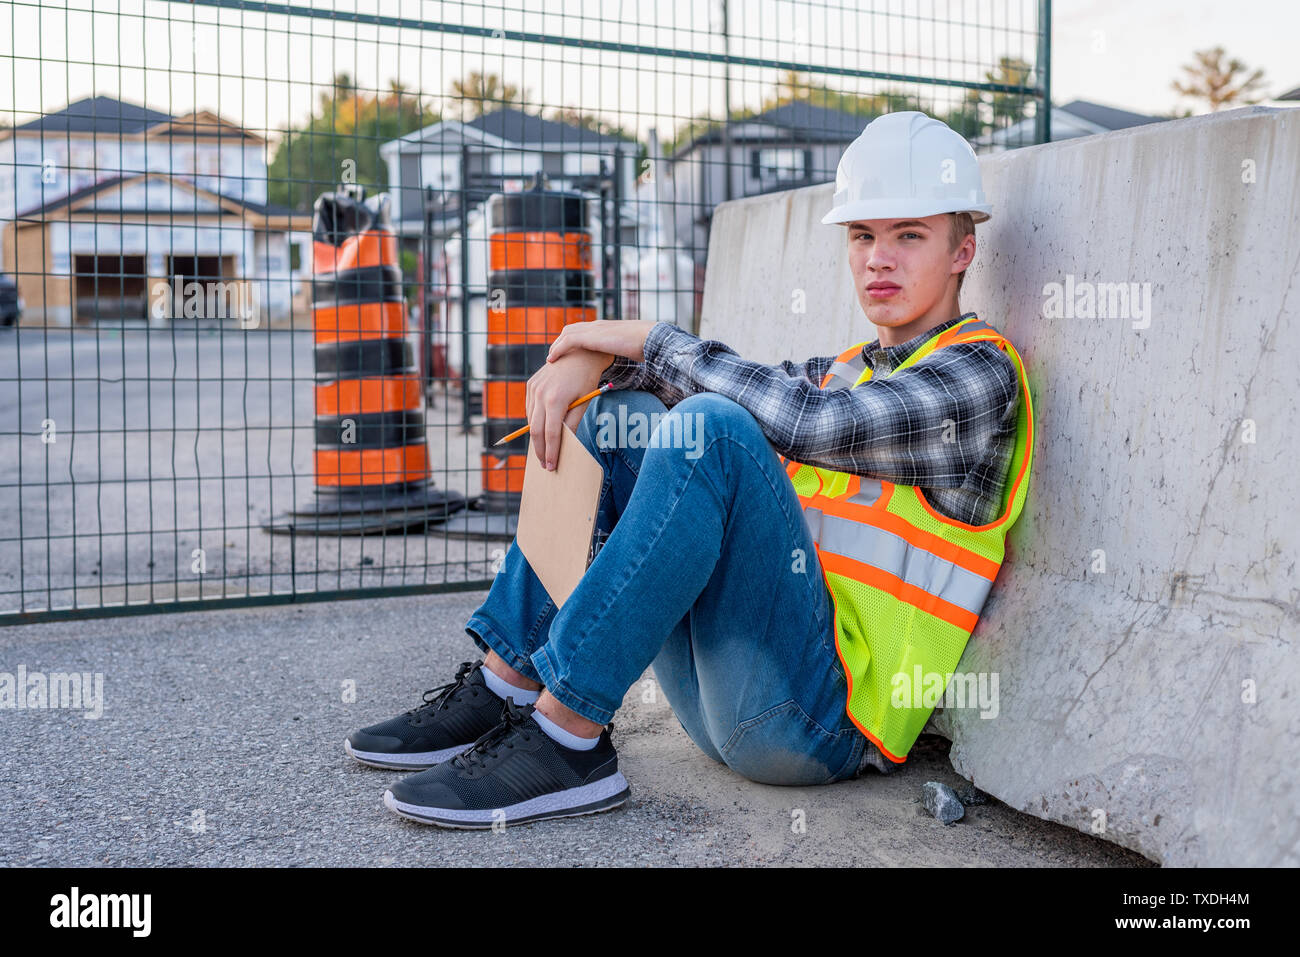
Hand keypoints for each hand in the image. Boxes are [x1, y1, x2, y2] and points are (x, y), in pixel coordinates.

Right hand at [525, 348, 615, 470]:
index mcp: (556, 400)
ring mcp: (533, 388)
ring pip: (530, 421)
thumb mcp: (583, 403)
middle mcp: (540, 394)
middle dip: (540, 450)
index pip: (551, 434)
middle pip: (536, 430)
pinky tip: (541, 430)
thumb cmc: (586, 379)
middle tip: (544, 464)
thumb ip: (572, 424)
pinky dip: (534, 422)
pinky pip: (529, 409)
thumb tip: (565, 444)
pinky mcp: (531, 385)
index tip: (551, 466)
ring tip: (543, 451)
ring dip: (536, 437)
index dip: (551, 452)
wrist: (579, 353)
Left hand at [546, 319, 656, 364]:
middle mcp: (597, 326)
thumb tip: (626, 362)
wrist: (649, 338)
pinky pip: (568, 341)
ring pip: (566, 334)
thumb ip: (621, 352)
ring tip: (551, 360)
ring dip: (556, 346)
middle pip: (570, 330)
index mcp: (604, 328)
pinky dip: (558, 349)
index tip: (566, 355)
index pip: (582, 330)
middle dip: (560, 343)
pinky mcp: (591, 336)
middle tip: (554, 358)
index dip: (571, 341)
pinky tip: (552, 360)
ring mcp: (594, 329)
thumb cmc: (644, 346)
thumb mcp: (629, 348)